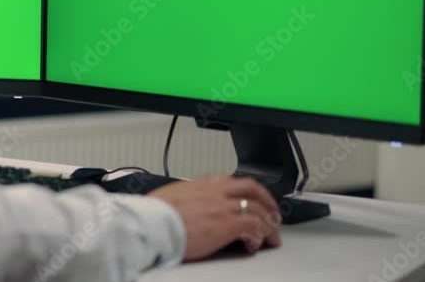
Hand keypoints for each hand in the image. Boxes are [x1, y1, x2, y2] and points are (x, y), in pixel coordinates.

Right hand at [149, 175, 281, 260]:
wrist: (152, 222)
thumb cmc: (155, 213)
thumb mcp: (172, 196)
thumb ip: (186, 197)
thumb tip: (184, 204)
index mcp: (203, 183)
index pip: (234, 181)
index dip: (248, 191)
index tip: (252, 199)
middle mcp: (217, 190)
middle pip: (253, 189)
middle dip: (266, 202)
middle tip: (272, 214)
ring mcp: (224, 206)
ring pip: (258, 209)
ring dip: (268, 223)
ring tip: (271, 235)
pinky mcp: (228, 224)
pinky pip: (254, 227)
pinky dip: (260, 235)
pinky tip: (256, 244)